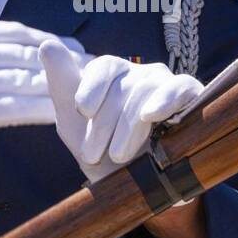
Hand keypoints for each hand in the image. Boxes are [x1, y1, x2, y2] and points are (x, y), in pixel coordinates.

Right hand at [0, 17, 82, 161]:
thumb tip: (8, 40)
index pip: (15, 30)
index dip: (48, 39)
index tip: (71, 46)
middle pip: (25, 52)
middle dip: (61, 61)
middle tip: (88, 67)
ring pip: (24, 80)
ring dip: (57, 86)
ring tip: (81, 91)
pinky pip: (14, 109)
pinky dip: (40, 111)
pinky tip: (59, 114)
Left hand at [39, 40, 201, 183]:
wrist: (136, 193)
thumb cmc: (103, 155)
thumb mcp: (74, 125)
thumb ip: (62, 85)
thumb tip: (47, 44)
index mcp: (113, 76)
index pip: (104, 67)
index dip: (92, 87)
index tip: (82, 111)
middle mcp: (140, 75)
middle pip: (123, 84)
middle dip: (104, 121)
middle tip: (94, 153)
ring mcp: (166, 86)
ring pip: (146, 90)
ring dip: (128, 126)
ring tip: (119, 155)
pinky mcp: (190, 99)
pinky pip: (181, 87)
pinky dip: (166, 98)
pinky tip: (151, 115)